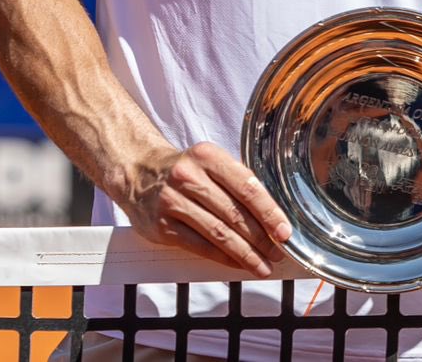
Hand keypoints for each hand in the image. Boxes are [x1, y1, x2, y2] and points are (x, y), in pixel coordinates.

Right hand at [113, 141, 292, 275]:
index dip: (269, 212)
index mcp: (208, 157)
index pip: (246, 187)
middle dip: (261, 238)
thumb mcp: (209, 161)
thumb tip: (271, 214)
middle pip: (234, 213)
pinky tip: (238, 264)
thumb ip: (236, 181)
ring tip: (263, 264)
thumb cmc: (184, 169)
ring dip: (245, 253)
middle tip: (278, 252)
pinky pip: (199, 246)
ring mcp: (173, 203)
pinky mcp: (163, 227)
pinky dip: (223, 258)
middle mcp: (189, 178)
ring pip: (218, 234)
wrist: (137, 172)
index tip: (284, 231)